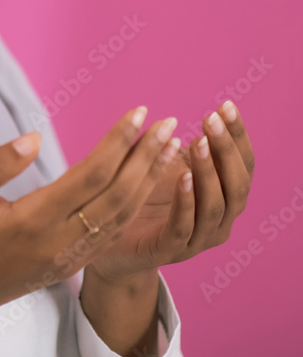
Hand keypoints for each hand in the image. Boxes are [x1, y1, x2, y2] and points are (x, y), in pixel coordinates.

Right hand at [0, 106, 177, 356]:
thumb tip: (33, 137)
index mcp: (31, 220)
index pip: (89, 175)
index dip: (117, 142)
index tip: (138, 112)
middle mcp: (60, 242)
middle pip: (117, 195)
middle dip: (146, 157)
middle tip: (168, 122)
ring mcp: (70, 257)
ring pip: (123, 216)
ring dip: (150, 179)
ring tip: (170, 146)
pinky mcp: (73, 263)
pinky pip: (115, 232)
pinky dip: (138, 203)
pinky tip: (148, 182)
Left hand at [85, 100, 255, 285]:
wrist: (114, 244)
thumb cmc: (143, 201)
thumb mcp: (162, 170)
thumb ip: (173, 150)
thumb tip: (170, 118)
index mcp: (223, 198)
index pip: (243, 165)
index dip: (238, 136)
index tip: (225, 106)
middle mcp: (219, 220)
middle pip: (237, 185)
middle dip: (226, 150)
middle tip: (210, 119)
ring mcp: (198, 238)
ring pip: (215, 206)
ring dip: (209, 172)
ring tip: (198, 142)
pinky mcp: (171, 250)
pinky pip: (184, 227)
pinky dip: (186, 201)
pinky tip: (182, 176)